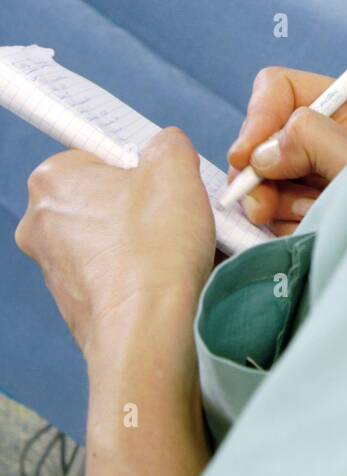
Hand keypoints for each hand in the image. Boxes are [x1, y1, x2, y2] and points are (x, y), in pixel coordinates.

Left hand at [15, 128, 214, 357]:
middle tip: (172, 211)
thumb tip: (166, 151)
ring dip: (145, 237)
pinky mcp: (76, 302)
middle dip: (142, 202)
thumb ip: (168, 143)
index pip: (97, 153)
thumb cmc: (152, 250)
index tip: (160, 179)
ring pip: (111, 235)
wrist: (147, 332)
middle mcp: (41, 224)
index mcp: (53, 181)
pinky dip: (140, 270)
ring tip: (175, 247)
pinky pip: (114, 271)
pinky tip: (164, 276)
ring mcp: (55, 268)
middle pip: (104, 194)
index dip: (137, 164)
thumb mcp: (175, 166)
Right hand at [227, 68, 346, 234]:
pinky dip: (284, 226)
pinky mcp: (309, 209)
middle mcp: (330, 136)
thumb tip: (263, 151)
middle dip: (260, 174)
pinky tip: (312, 233)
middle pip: (263, 137)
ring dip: (278, 206)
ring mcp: (317, 174)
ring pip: (263, 180)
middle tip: (264, 208)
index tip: (246, 158)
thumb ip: (315, 141)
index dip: (257, 118)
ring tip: (313, 219)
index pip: (280, 88)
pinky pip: (272, 213)